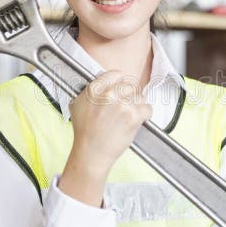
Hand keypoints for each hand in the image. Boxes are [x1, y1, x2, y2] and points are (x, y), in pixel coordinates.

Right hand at [59, 70, 151, 205]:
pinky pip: (148, 108)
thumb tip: (103, 82)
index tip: (121, 90)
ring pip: (140, 96)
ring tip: (128, 116)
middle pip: (130, 85)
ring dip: (137, 105)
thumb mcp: (77, 104)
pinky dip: (145, 115)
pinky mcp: (133, 117)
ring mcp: (122, 105)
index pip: (116, 74)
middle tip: (126, 106)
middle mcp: (109, 94)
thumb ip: (90, 90)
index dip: (120, 82)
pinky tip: (137, 120)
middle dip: (130, 95)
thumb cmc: (84, 131)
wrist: (91, 153)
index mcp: (94, 89)